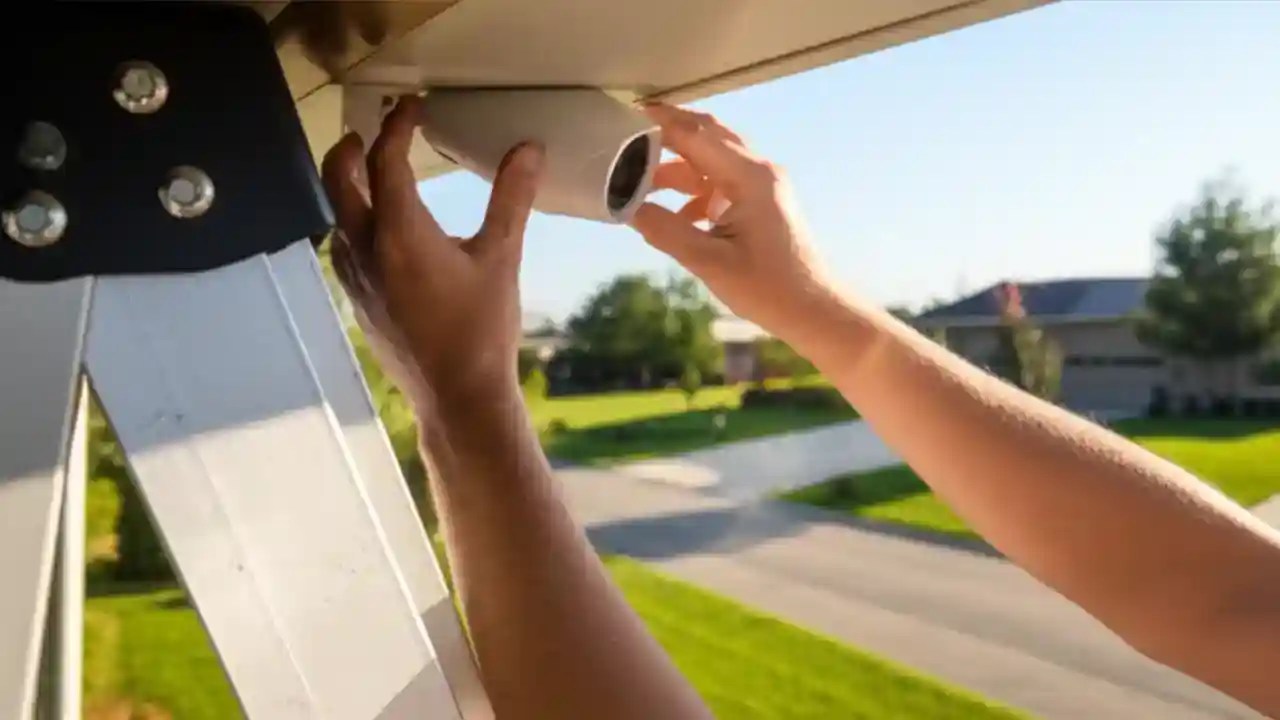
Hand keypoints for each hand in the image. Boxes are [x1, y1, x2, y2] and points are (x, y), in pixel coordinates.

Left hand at [321, 97, 543, 410]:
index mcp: (400, 232)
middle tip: (371, 132)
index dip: (397, 127)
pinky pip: (343, 250)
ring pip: (338, 217)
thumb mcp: (502, 259)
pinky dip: (353, 225)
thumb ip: (511, 199)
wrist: (457, 396)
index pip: (386, 160)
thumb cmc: (482, 329)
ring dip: (348, 188)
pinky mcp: (359, 303)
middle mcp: (366, 250)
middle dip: (351, 149)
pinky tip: (375, 235)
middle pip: (339, 181)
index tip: (411, 108)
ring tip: (371, 176)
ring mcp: (356, 280)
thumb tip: (529, 149)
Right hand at [630, 104, 832, 340]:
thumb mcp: (709, 262)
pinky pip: (722, 183)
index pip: (697, 135)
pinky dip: (694, 191)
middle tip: (630, 131)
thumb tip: (627, 208)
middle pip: (708, 136)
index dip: (661, 123)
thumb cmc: (768, 288)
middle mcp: (759, 171)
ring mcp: (763, 186)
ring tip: (640, 182)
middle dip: (670, 133)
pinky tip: (675, 215)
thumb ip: (666, 231)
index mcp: (750, 177)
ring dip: (678, 168)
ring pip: (713, 161)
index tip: (627, 114)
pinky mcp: (762, 203)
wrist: (813, 309)